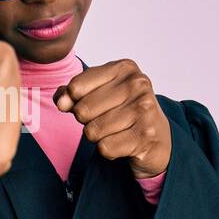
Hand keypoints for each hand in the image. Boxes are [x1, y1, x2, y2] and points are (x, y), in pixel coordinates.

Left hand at [53, 59, 170, 178]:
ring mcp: (144, 110)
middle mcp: (138, 84)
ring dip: (98, 137)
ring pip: (92, 132)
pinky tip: (124, 143)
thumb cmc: (122, 111)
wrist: (157, 137)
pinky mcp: (145, 136)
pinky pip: (105, 148)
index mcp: (124, 68)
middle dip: (87, 122)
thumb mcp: (97, 94)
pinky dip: (109, 150)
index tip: (91, 103)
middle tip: (106, 120)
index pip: (75, 87)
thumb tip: (61, 102)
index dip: (74, 102)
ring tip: (116, 131)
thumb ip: (72, 93)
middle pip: (82, 111)